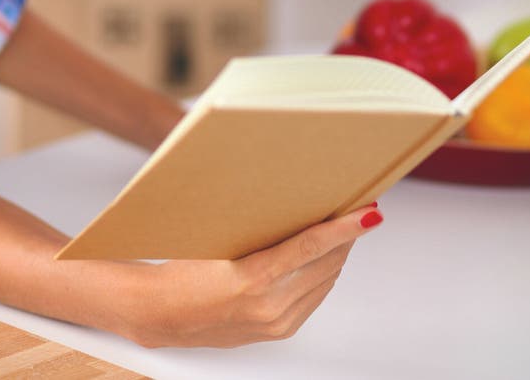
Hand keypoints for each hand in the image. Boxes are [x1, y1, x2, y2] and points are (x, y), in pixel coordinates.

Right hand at [123, 204, 383, 347]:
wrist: (160, 312)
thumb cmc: (182, 267)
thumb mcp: (219, 236)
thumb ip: (261, 223)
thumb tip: (298, 199)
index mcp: (254, 280)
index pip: (313, 246)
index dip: (346, 227)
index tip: (370, 212)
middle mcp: (271, 306)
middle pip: (328, 261)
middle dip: (348, 234)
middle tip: (360, 205)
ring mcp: (277, 322)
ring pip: (326, 278)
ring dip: (339, 252)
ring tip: (346, 224)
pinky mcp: (279, 331)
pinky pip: (316, 295)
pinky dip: (325, 271)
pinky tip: (325, 253)